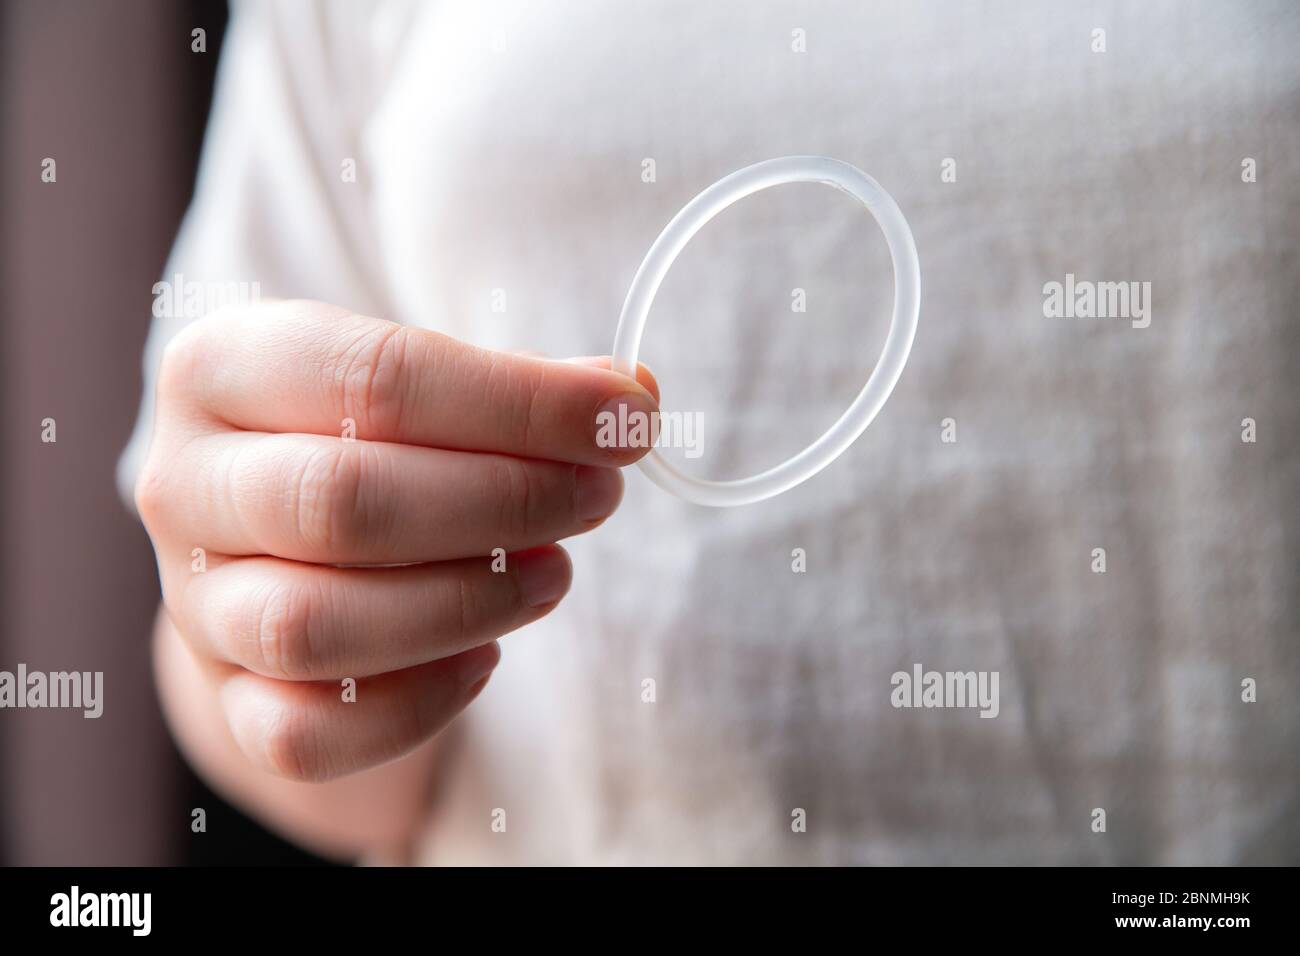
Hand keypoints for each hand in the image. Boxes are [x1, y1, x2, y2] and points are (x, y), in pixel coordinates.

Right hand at [136, 300, 657, 781]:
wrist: (266, 531)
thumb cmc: (358, 436)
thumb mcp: (418, 378)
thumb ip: (521, 384)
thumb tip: (630, 397)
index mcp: (223, 368)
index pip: (377, 377)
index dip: (522, 404)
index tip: (627, 420)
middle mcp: (183, 484)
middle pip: (343, 505)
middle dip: (503, 502)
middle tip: (596, 496)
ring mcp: (194, 602)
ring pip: (314, 627)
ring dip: (466, 603)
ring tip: (555, 574)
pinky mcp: (224, 695)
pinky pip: (305, 732)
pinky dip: (416, 705)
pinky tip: (485, 658)